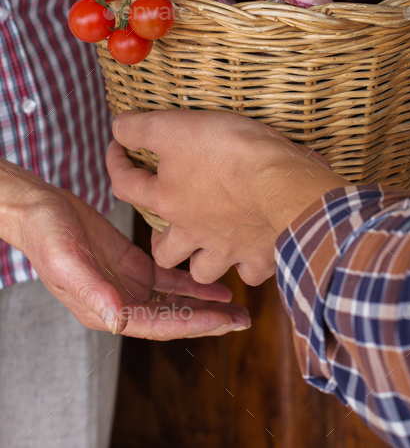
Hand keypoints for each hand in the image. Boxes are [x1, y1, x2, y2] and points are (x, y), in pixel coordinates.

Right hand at [0, 160, 249, 338]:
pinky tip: (215, 280)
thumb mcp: (68, 262)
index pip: (160, 324)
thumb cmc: (48, 235)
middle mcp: (122, 301)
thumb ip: (94, 291)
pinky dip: (191, 280)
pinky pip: (169, 277)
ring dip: (205, 302)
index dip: (194, 324)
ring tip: (238, 303)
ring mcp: (130, 283)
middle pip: (175, 317)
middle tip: (244, 319)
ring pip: (176, 299)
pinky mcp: (134, 263)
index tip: (224, 322)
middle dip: (209, 319)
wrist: (40, 209)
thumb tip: (120, 320)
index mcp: (108, 309)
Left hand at [107, 110, 350, 286]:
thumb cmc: (231, 153)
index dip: (115, 162)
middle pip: (162, 250)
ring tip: (207, 243)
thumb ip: (140, 127)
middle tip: (172, 222)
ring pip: (202, 269)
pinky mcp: (260, 255)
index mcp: (167, 200)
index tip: (118, 146)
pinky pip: (249, 272)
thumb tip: (117, 126)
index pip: (125, 185)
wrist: (284, 186)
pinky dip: (248, 264)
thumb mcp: (177, 127)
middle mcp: (191, 231)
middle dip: (162, 240)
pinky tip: (251, 250)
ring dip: (200, 260)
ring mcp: (226, 249)